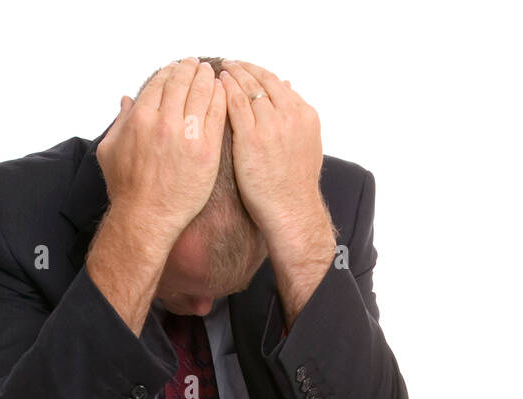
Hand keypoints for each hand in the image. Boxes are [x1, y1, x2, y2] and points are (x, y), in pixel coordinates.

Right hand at [96, 59, 226, 240]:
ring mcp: (187, 136)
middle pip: (182, 82)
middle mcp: (164, 122)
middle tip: (197, 65)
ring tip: (210, 74)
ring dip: (207, 78)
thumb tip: (126, 100)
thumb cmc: (126, 189)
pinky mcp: (206, 151)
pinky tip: (222, 93)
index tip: (177, 68)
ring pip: (202, 93)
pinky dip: (220, 98)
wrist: (146, 218)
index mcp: (141, 118)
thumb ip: (119, 122)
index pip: (160, 82)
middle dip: (190, 69)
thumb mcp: (110, 151)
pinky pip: (217, 114)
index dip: (171, 71)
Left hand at [218, 61, 324, 234]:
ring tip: (219, 71)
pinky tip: (216, 87)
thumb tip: (288, 87)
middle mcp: (290, 115)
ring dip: (232, 75)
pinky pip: (235, 104)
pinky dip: (225, 91)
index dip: (259, 73)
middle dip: (244, 69)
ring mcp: (271, 126)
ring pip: (248, 89)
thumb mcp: (306, 144)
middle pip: (262, 81)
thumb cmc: (294, 185)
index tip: (246, 68)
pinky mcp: (252, 139)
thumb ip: (296, 115)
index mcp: (304, 114)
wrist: (292, 211)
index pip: (277, 83)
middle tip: (228, 63)